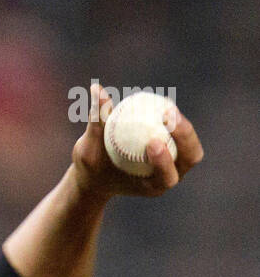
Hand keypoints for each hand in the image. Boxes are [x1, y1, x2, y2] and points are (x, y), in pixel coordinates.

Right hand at [71, 82, 203, 203]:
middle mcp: (170, 176)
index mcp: (152, 187)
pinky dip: (173, 120)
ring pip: (190, 144)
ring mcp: (176, 162)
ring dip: (184, 126)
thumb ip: (96, 123)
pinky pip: (180, 133)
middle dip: (185, 136)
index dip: (166, 160)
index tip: (153, 141)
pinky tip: (164, 105)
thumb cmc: (91, 166)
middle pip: (190, 157)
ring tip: (168, 109)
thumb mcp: (86, 149)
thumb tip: (96, 89)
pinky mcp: (175, 148)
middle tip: (168, 115)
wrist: (98, 174)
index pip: (167, 176)